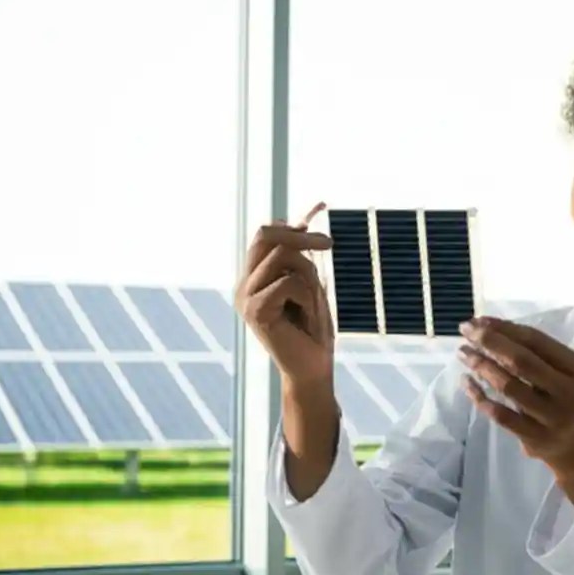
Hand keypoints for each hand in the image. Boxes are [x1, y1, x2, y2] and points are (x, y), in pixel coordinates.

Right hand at [234, 202, 335, 385]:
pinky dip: (309, 296)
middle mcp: (243, 284)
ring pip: (284, 256)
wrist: (312, 367)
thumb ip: (298, 255)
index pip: (266, 233)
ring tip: (313, 302)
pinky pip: (290, 282)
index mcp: (253, 276)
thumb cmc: (313, 328)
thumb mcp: (309, 282)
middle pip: (266, 234)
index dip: (294, 220)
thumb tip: (294, 218)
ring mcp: (245, 297)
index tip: (322, 207)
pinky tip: (307, 317)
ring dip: (310, 275)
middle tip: (330, 245)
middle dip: (303, 235)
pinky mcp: (255, 310)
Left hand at [456, 317, 573, 493]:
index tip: (479, 320)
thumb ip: (536, 352)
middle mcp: (568, 393)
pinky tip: (467, 382)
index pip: (537, 341)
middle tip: (466, 331)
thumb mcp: (566, 372)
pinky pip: (500, 414)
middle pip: (522, 361)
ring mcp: (551, 418)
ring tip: (465, 353)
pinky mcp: (534, 438)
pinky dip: (480, 397)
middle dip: (490, 342)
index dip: (505, 328)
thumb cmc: (566, 398)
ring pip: (509, 387)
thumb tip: (488, 326)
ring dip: (482, 366)